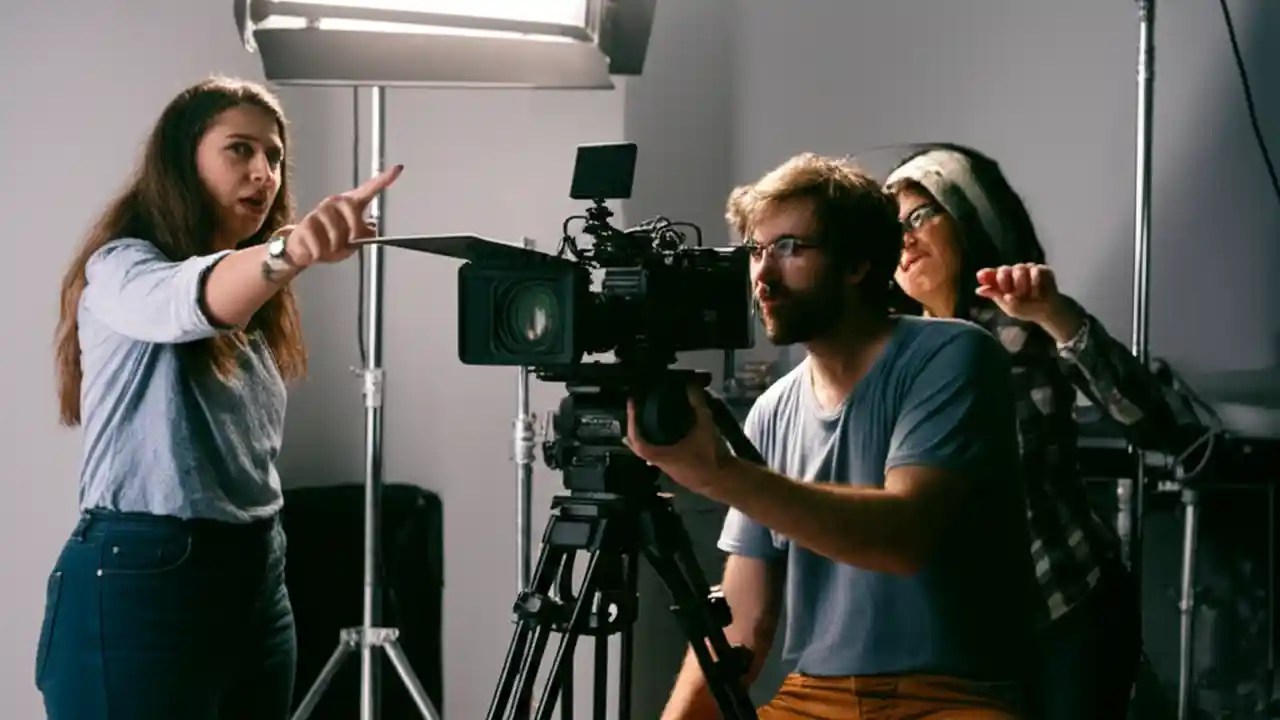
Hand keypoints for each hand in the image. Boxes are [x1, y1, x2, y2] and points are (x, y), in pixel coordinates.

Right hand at [284, 164, 402, 267]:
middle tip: (346, 244)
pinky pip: (321, 245)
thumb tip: (373, 230)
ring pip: (337, 236)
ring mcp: (321, 211)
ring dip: (335, 248)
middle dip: (353, 236)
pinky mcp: (307, 222)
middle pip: (355, 219)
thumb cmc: (329, 243)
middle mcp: (336, 203)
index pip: (370, 189)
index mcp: (351, 204)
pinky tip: (317, 249)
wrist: (304, 249)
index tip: (399, 169)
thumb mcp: (353, 242)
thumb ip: (365, 234)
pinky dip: (321, 253)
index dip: (385, 179)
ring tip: (329, 246)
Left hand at [624, 384, 731, 495]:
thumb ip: (698, 404)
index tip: (633, 407)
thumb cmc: (711, 457)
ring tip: (648, 419)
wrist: (724, 481)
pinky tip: (666, 436)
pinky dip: (658, 444)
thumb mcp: (705, 426)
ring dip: (647, 437)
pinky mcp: (677, 473)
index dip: (631, 422)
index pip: (637, 441)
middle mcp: (661, 464)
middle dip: (634, 428)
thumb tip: (691, 387)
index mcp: (662, 455)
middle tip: (636, 411)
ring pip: (649, 453)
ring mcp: (668, 470)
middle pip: (638, 447)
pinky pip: (661, 457)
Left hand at [974, 263, 1065, 322]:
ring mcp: (1027, 269)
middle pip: (1004, 269)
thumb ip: (996, 296)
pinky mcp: (1042, 269)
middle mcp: (1013, 272)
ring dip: (1021, 285)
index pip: (990, 274)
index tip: (981, 277)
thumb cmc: (1026, 309)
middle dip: (1005, 282)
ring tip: (1026, 296)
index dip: (986, 275)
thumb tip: (978, 290)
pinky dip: (1035, 285)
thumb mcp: (1010, 307)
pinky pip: (1035, 272)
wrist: (1047, 311)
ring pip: (1019, 269)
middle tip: (1009, 294)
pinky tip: (1038, 293)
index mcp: (1002, 281)